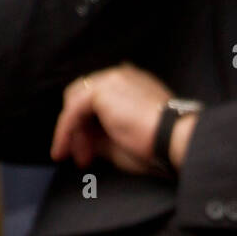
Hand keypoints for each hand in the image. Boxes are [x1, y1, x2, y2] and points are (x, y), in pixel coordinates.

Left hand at [50, 64, 177, 174]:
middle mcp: (118, 76)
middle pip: (83, 100)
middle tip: (82, 158)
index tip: (90, 154)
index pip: (99, 102)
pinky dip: (66, 131)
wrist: (172, 138)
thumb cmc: (158, 145)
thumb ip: (101, 137)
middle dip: (79, 131)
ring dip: (72, 133)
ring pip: (75, 105)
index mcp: (130, 84)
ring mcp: (109, 80)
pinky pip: (72, 112)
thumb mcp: (124, 142)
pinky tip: (64, 150)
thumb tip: (83, 141)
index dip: (89, 128)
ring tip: (78, 159)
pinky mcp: (100, 90)